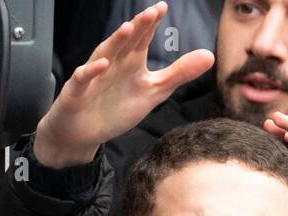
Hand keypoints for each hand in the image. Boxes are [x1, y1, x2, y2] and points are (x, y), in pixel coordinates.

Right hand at [34, 2, 212, 168]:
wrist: (85, 130)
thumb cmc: (118, 106)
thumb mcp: (155, 90)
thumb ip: (179, 73)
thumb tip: (210, 55)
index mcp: (130, 62)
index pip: (142, 39)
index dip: (151, 24)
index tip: (163, 7)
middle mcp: (112, 63)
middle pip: (125, 42)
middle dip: (138, 28)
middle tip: (151, 12)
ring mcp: (94, 75)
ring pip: (104, 54)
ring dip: (115, 42)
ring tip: (128, 28)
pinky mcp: (78, 91)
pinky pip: (84, 78)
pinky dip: (91, 71)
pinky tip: (102, 64)